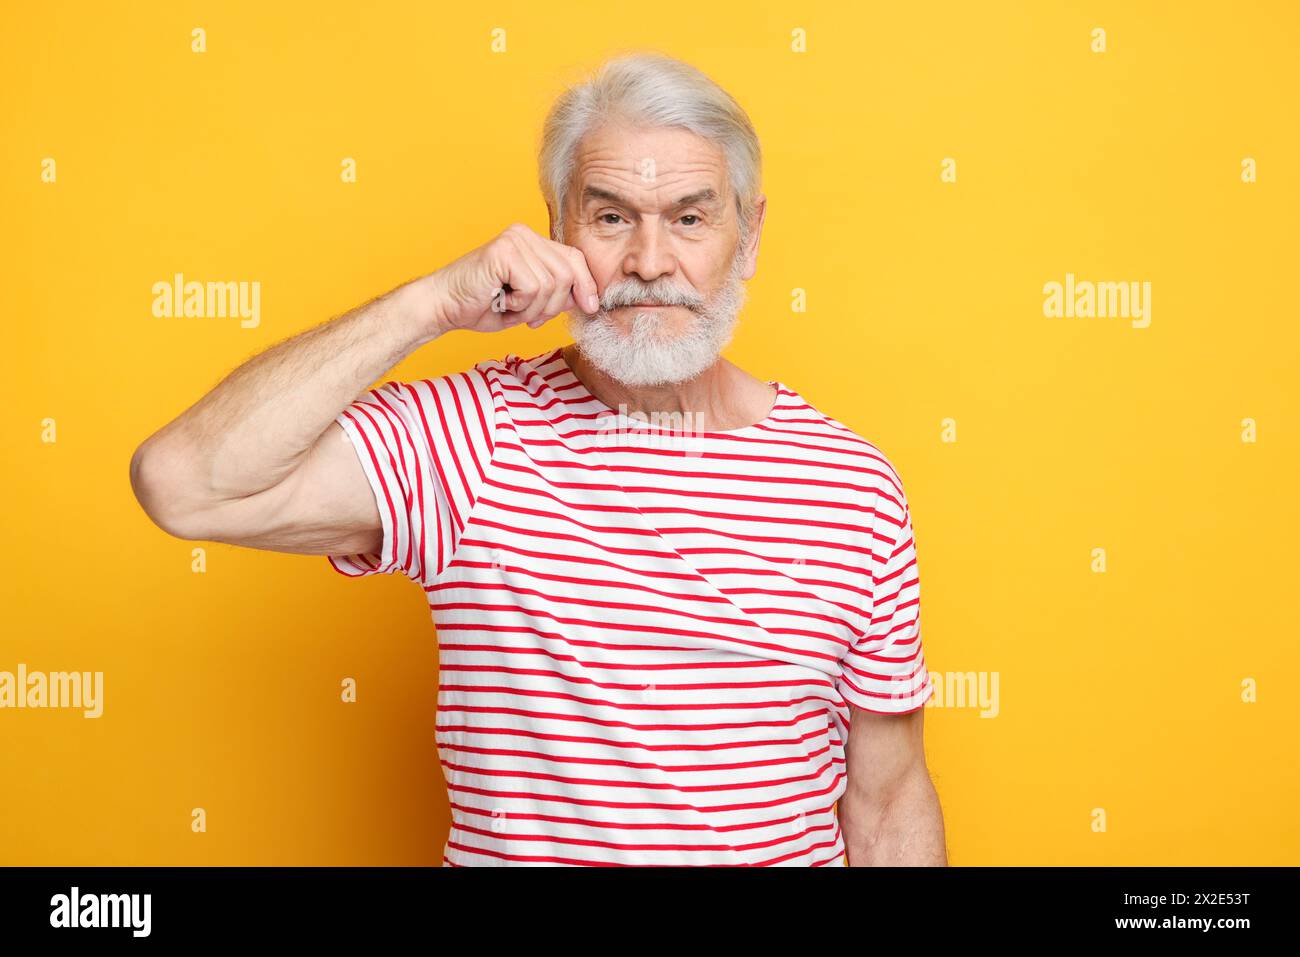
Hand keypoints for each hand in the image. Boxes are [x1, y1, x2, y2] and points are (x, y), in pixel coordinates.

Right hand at [426, 223, 600, 334]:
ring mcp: (514, 240)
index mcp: (532, 242)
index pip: (575, 258)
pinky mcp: (504, 252)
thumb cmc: (481, 305)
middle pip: (568, 273)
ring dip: (533, 308)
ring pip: (552, 284)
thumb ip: (556, 294)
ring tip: (509, 307)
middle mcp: (525, 234)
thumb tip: (588, 298)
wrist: (443, 307)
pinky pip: (533, 287)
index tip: (590, 307)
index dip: (587, 285)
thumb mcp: (530, 302)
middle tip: (529, 317)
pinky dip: (520, 305)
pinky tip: (500, 301)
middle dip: (554, 305)